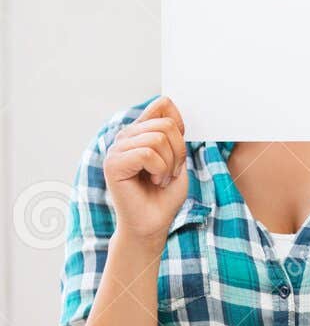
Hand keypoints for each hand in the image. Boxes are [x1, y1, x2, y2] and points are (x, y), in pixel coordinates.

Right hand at [104, 97, 188, 240]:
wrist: (153, 223)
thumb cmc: (165, 194)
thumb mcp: (176, 157)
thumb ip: (172, 131)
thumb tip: (168, 102)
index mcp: (139, 132)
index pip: (163, 104)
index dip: (180, 125)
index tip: (177, 150)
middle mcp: (125, 137)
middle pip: (166, 124)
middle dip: (178, 151)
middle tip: (170, 172)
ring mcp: (116, 150)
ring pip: (158, 138)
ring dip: (169, 164)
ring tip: (161, 178)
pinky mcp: (113, 164)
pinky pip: (148, 154)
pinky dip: (160, 170)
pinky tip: (154, 182)